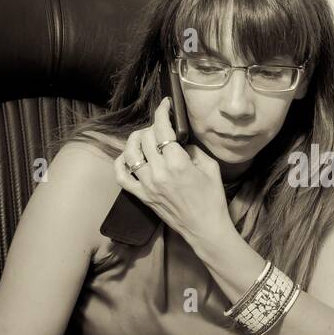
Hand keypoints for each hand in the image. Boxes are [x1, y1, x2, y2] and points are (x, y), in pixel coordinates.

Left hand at [113, 97, 234, 245]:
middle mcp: (159, 173)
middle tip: (162, 128)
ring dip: (136, 140)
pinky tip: (129, 156)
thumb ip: (194, 150)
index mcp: (178, 164)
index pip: (162, 129)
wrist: (205, 229)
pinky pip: (121, 176)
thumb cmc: (212, 199)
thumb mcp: (211, 168)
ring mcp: (147, 185)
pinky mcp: (142, 196)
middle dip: (153, 127)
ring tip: (145, 137)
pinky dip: (121, 162)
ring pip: (130, 153)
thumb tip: (180, 141)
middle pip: (146, 138)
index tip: (165, 105)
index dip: (162, 112)